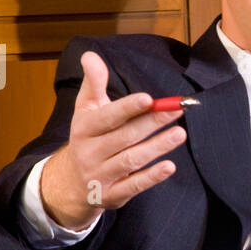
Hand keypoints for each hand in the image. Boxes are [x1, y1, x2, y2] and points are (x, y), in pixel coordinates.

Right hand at [40, 52, 186, 229]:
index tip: (149, 98)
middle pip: (125, 136)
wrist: (71, 183)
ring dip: (157, 147)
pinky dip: (151, 177)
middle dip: (152, 122)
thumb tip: (90, 55)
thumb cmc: (87, 139)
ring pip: (131, 160)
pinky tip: (170, 166)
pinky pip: (133, 186)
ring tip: (179, 134)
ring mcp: (100, 175)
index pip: (107, 117)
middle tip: (177, 111)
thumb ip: (93, 83)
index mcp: (84, 128)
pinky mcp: (112, 195)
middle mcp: (90, 152)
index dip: (127, 108)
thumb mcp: (86, 110)